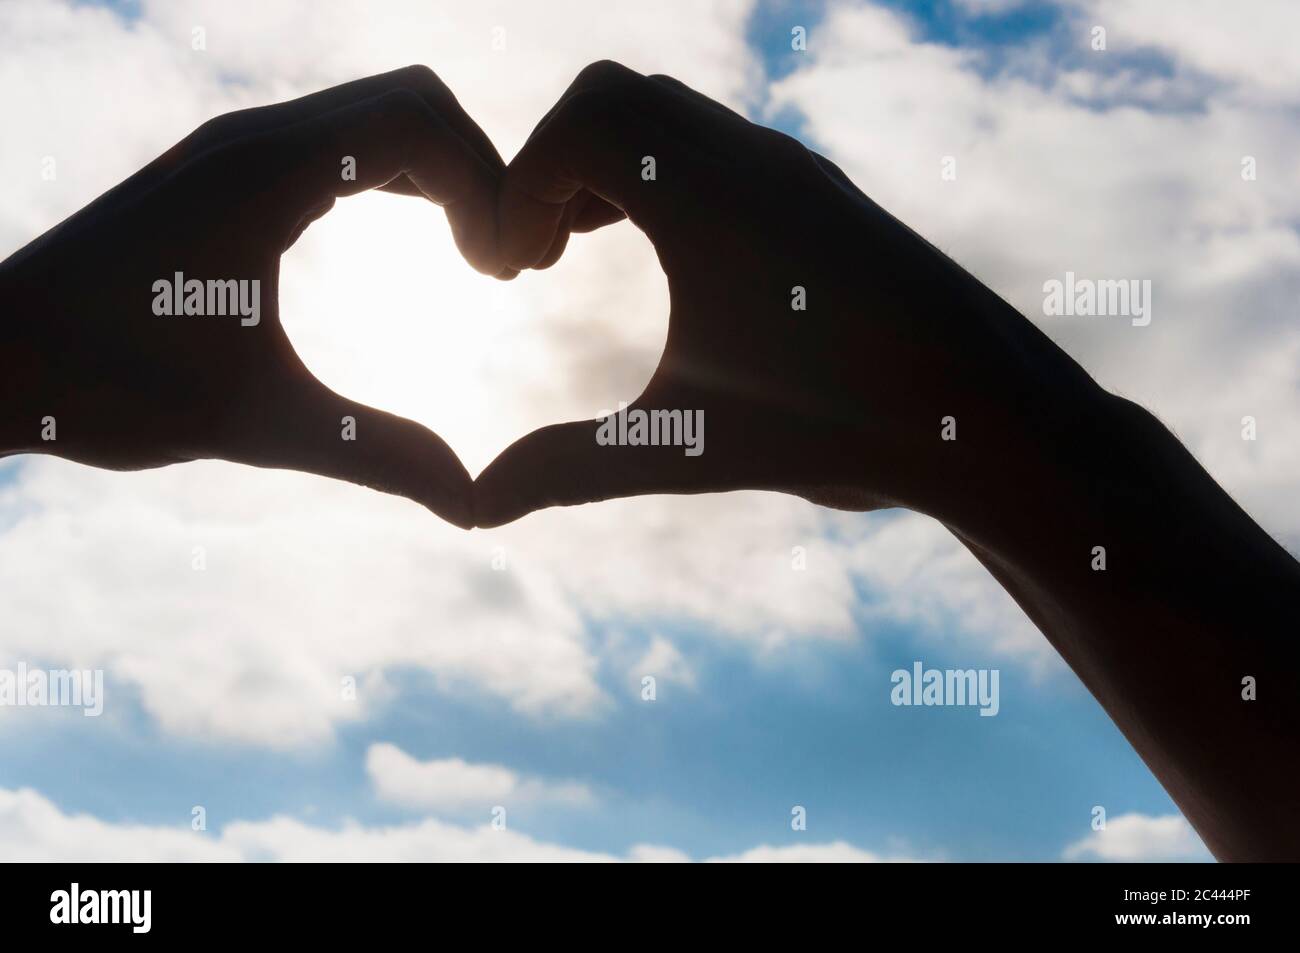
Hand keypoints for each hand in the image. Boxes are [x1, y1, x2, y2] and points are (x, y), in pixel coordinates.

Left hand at [0, 66, 507, 527]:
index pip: (420, 124)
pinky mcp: (230, 171)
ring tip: (474, 263)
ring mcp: (239, 149)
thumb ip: (376, 453)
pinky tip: (414, 250)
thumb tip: (474, 505)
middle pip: (414, 102)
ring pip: (381, 116)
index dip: (487, 187)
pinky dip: (399, 181)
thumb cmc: (105, 384)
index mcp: (265, 174)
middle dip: (479, 173)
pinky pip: (343, 144)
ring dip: (442, 175)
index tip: (502, 276)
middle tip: (499, 268)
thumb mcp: (256, 423)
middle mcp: (254, 139)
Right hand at [474, 61, 1099, 527]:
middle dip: (555, 165)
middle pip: (618, 96)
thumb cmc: (841, 428)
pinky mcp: (822, 200)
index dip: (518, 187)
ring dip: (612, 170)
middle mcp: (753, 162)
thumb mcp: (688, 448)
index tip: (508, 274)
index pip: (581, 122)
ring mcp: (794, 174)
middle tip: (537, 258)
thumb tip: (472, 509)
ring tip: (581, 255)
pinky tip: (669, 265)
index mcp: (709, 198)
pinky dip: (665, 181)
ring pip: (674, 118)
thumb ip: (569, 469)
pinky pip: (720, 148)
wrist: (988, 418)